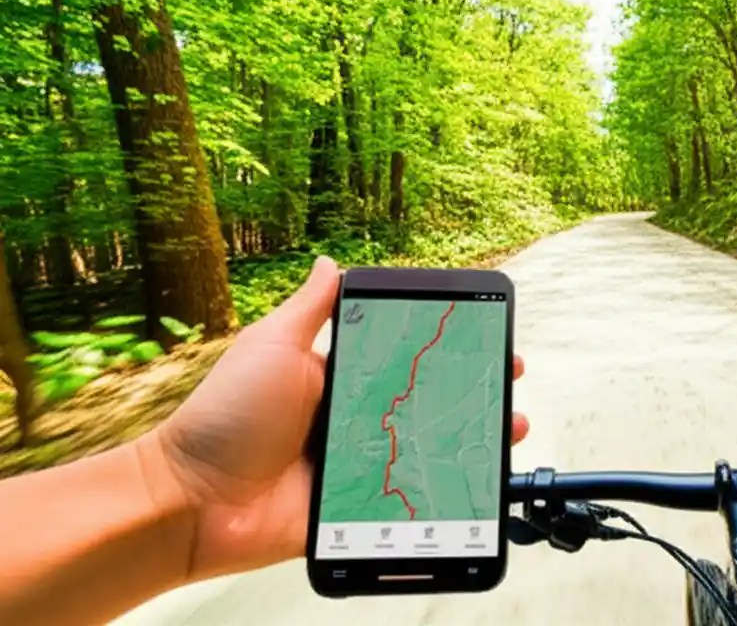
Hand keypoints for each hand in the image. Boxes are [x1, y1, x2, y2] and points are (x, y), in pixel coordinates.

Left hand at [141, 257, 529, 580]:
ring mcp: (357, 467)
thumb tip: (330, 260)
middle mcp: (352, 422)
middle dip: (473, 390)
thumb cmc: (226, 418)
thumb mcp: (272, 348)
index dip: (445, 347)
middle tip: (509, 377)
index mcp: (337, 381)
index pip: (403, 358)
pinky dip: (444, 491)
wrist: (195, 502)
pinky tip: (477, 478)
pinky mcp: (356, 509)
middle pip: (425, 403)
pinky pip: (409, 500)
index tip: (482, 336)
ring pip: (427, 450)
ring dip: (472, 438)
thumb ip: (309, 309)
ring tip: (508, 425)